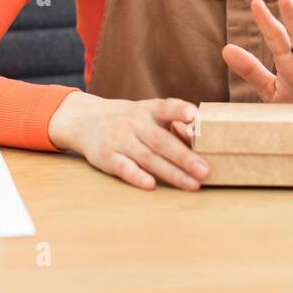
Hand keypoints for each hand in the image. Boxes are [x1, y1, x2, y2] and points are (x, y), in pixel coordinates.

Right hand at [48, 92, 208, 190]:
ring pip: (147, 157)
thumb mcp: (149, 115)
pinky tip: (152, 185)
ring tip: (192, 184)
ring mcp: (120, 139)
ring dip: (171, 172)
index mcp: (149, 110)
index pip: (166, 107)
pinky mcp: (107, 156)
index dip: (180, 110)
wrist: (87, 120)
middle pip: (161, 140)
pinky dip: (137, 176)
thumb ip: (173, 128)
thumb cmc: (131, 121)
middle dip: (184, 157)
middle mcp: (134, 123)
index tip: (194, 115)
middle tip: (205, 170)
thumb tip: (204, 147)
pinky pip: (124, 167)